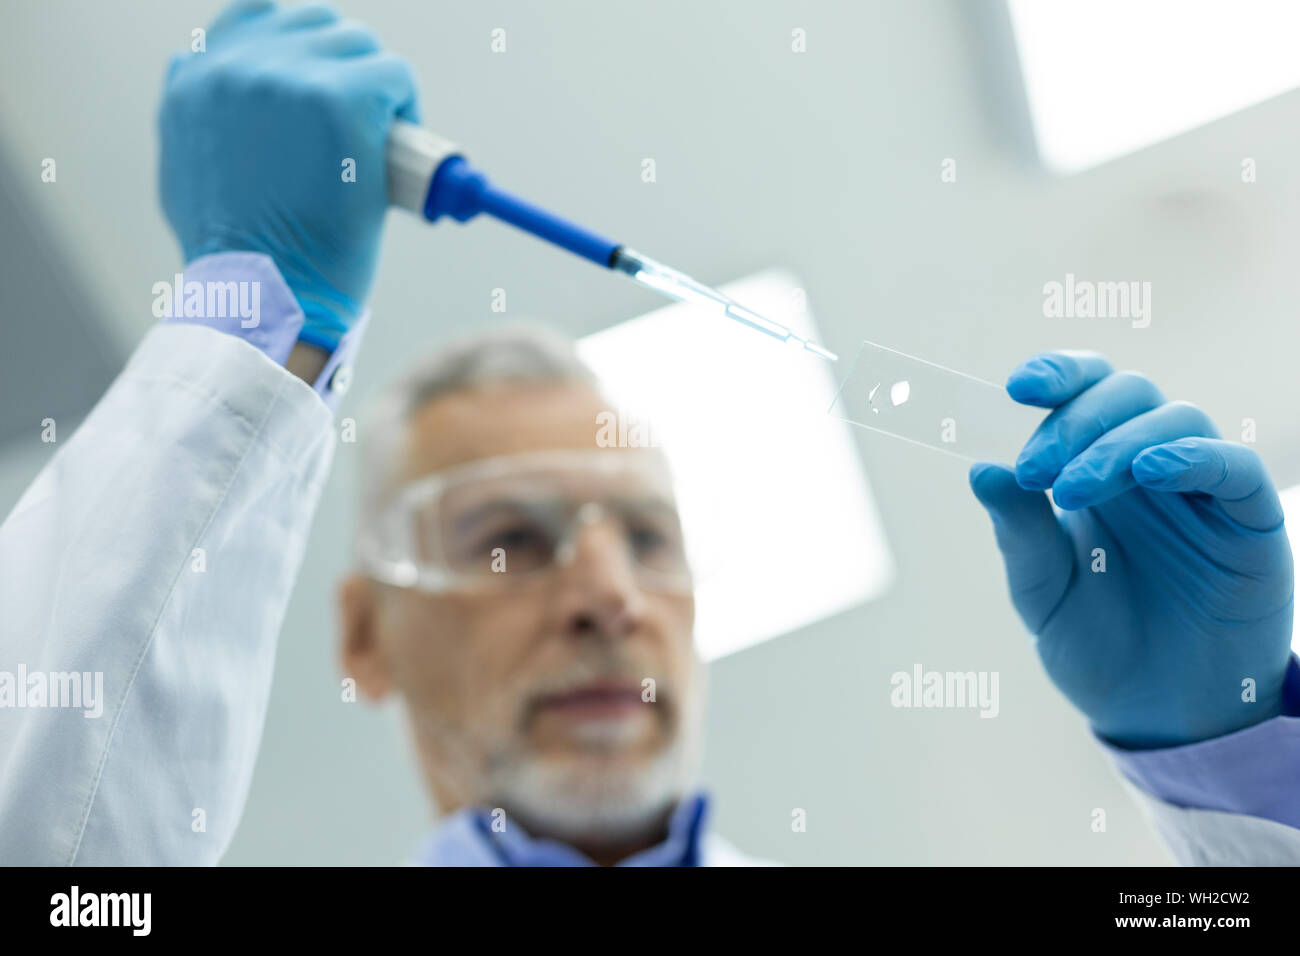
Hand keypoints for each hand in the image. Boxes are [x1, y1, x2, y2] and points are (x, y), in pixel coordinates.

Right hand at [158, 0, 419, 350]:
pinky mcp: (340, 100)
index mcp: (197, 77)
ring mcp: (289, 79)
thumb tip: (204, 78)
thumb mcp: (185, 166)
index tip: (322, 88)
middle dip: (345, 70)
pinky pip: (395, 77)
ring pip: (360, 49)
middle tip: (358, 128)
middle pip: (318, 25)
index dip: (302, 50)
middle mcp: (237, 66)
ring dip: (378, 91)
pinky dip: (406, 111)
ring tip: (378, 144)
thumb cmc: (237, 254)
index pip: (258, 15)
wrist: (266, 294)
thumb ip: (199, 113)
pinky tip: (396, 152)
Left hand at [969, 350, 1293, 748]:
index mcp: (1094, 470)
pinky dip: (1193, 455)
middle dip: (1074, 419)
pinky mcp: (1249, 520)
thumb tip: (980, 469)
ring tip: (1073, 489)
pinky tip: (1152, 471)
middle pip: (1126, 393)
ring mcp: (1200, 489)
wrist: (1157, 714)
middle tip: (1036, 469)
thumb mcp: (1043, 592)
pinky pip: (1232, 466)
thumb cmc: (1097, 646)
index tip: (1014, 387)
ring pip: (1175, 418)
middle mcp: (1148, 467)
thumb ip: (1018, 532)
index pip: (1083, 393)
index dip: (1056, 375)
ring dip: (1117, 443)